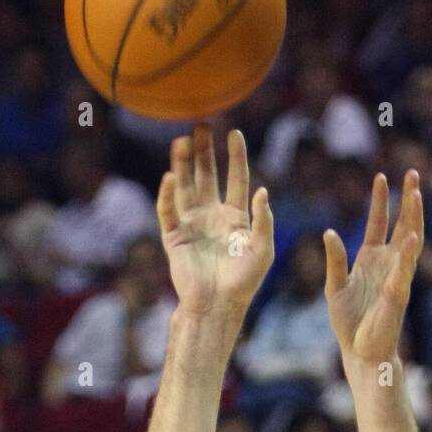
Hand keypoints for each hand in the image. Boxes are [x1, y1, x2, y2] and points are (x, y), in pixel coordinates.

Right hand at [157, 124, 273, 323]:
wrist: (218, 306)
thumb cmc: (243, 282)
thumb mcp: (262, 249)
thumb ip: (263, 220)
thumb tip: (263, 190)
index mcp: (235, 218)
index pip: (236, 179)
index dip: (235, 157)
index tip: (234, 132)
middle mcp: (212, 216)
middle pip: (207, 176)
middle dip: (204, 152)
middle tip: (201, 125)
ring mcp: (192, 225)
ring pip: (186, 187)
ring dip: (183, 164)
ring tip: (181, 140)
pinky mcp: (174, 237)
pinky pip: (168, 211)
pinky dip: (167, 194)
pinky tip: (169, 177)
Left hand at [323, 170, 422, 366]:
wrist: (360, 352)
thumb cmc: (349, 323)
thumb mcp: (335, 286)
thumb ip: (335, 260)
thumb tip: (329, 232)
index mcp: (372, 260)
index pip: (380, 223)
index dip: (381, 200)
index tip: (381, 176)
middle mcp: (389, 264)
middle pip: (402, 224)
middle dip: (408, 199)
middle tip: (413, 172)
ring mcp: (397, 277)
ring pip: (410, 241)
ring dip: (414, 218)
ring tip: (416, 193)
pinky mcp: (398, 294)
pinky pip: (405, 270)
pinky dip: (410, 254)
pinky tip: (414, 236)